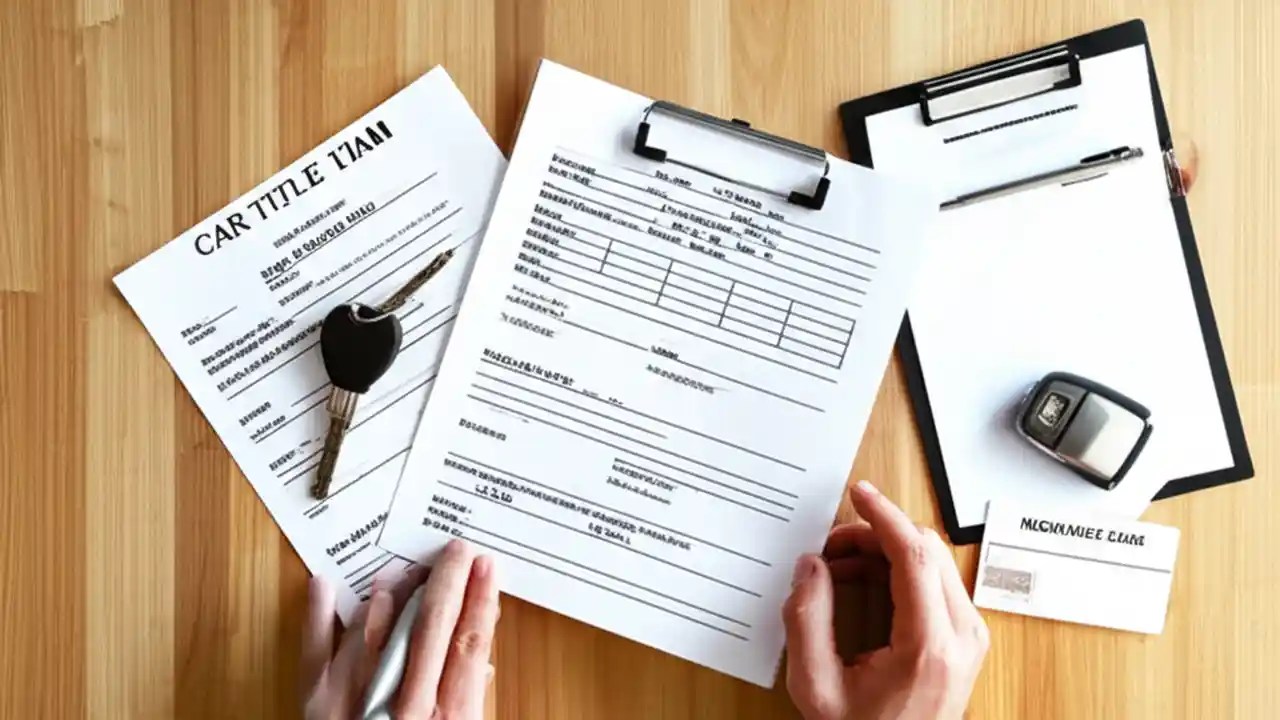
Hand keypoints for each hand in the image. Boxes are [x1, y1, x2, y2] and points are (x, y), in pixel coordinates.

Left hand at [301, 539, 499, 718]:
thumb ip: (468, 705)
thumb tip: (481, 666)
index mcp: (448, 718)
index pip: (468, 644)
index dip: (480, 600)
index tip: (485, 566)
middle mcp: (405, 706)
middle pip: (429, 627)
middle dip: (448, 582)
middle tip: (457, 549)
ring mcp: (357, 700)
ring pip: (376, 631)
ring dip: (394, 591)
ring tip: (408, 565)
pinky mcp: (319, 705)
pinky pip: (316, 654)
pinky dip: (317, 617)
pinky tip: (323, 584)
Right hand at [783, 481, 988, 719]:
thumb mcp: (815, 685)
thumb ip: (806, 620)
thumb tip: (810, 567)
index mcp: (928, 647)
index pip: (914, 556)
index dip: (884, 517)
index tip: (860, 495)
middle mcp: (961, 637)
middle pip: (926, 549)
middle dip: (875, 534)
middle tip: (831, 545)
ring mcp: (969, 637)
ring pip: (932, 560)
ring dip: (885, 551)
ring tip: (839, 568)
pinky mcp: (965, 638)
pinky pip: (935, 581)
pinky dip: (898, 570)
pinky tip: (863, 581)